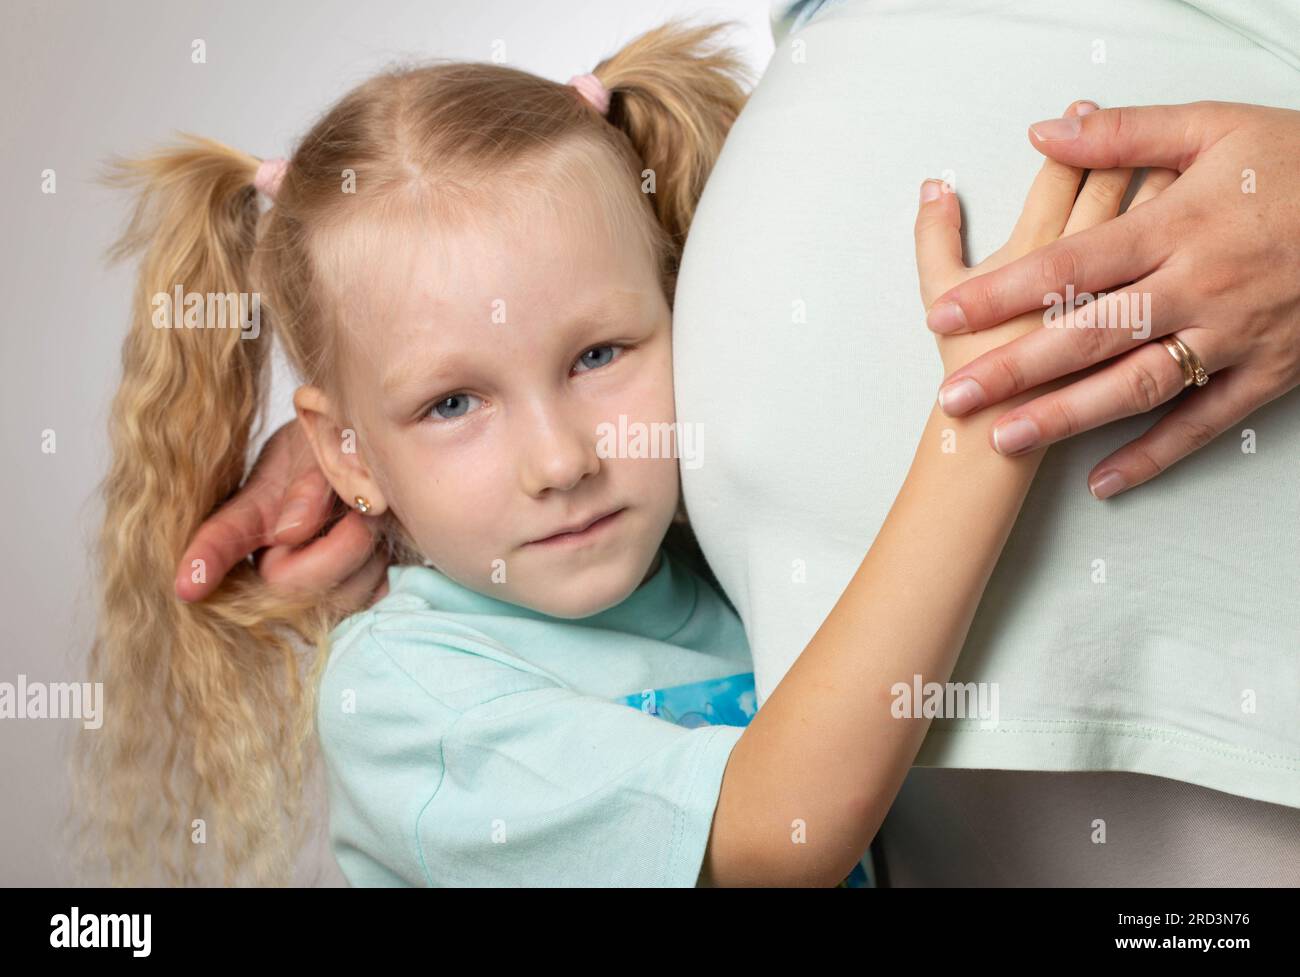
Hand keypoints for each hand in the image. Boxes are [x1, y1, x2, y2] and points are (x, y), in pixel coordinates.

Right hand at [173, 419, 389, 608]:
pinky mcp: (340, 599)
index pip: (221, 537)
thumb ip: (306, 485)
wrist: (363, 461)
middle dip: (339, 549)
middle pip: (289, 585)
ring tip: (367, 518)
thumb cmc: (329, 448)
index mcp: (252, 513)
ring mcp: (303, 586)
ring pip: (335, 597)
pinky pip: (365, 599)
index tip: (187, 585)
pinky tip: (373, 545)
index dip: (204, 560)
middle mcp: (268, 557)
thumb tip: (290, 532)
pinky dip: (379, 568)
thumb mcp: (317, 448)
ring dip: (367, 555)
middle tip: (363, 511)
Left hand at [925, 100, 1299, 497]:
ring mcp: (1234, 336)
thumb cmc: (1299, 164)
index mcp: (1178, 225)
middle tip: (954, 399)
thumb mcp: (1215, 128)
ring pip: (1137, 385)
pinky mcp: (1267, 373)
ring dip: (1068, 417)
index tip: (946, 317)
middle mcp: (1199, 286)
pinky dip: (1153, 455)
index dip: (1003, 294)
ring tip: (1007, 438)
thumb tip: (1042, 132)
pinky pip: (1203, 423)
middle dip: (1015, 369)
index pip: (1071, 265)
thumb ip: (1124, 134)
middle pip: (1089, 334)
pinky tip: (1103, 480)